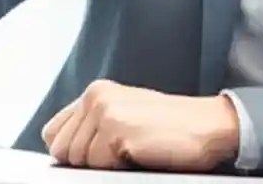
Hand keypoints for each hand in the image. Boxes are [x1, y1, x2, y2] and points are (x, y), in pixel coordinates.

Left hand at [41, 80, 238, 171]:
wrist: (209, 125)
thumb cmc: (172, 127)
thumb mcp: (125, 115)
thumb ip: (92, 125)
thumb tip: (63, 150)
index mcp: (95, 93)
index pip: (53, 132)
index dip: (70, 151)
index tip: (92, 156)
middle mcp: (96, 98)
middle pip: (63, 150)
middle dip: (87, 161)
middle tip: (119, 154)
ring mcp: (105, 113)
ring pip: (80, 161)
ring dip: (105, 165)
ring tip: (132, 152)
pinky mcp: (116, 131)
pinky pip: (99, 167)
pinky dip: (118, 169)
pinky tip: (139, 154)